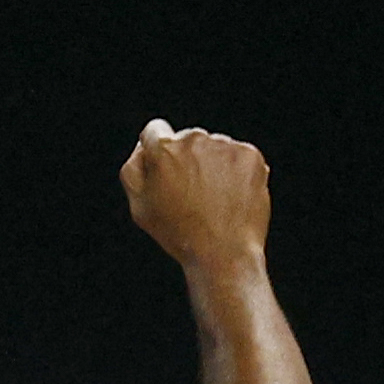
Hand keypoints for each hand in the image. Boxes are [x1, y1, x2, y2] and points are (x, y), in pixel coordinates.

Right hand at [119, 119, 270, 268]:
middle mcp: (194, 139)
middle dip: (186, 159)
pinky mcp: (250, 155)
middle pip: (187, 139)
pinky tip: (230, 197)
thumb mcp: (140, 207)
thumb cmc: (178, 233)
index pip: (154, 131)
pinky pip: (238, 157)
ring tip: (213, 200)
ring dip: (212, 165)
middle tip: (190, 195)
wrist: (223, 253)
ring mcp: (225, 146)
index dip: (157, 151)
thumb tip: (142, 147)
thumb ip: (133, 170)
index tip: (166, 170)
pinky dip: (235, 173)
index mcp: (163, 149)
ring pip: (214, 148)